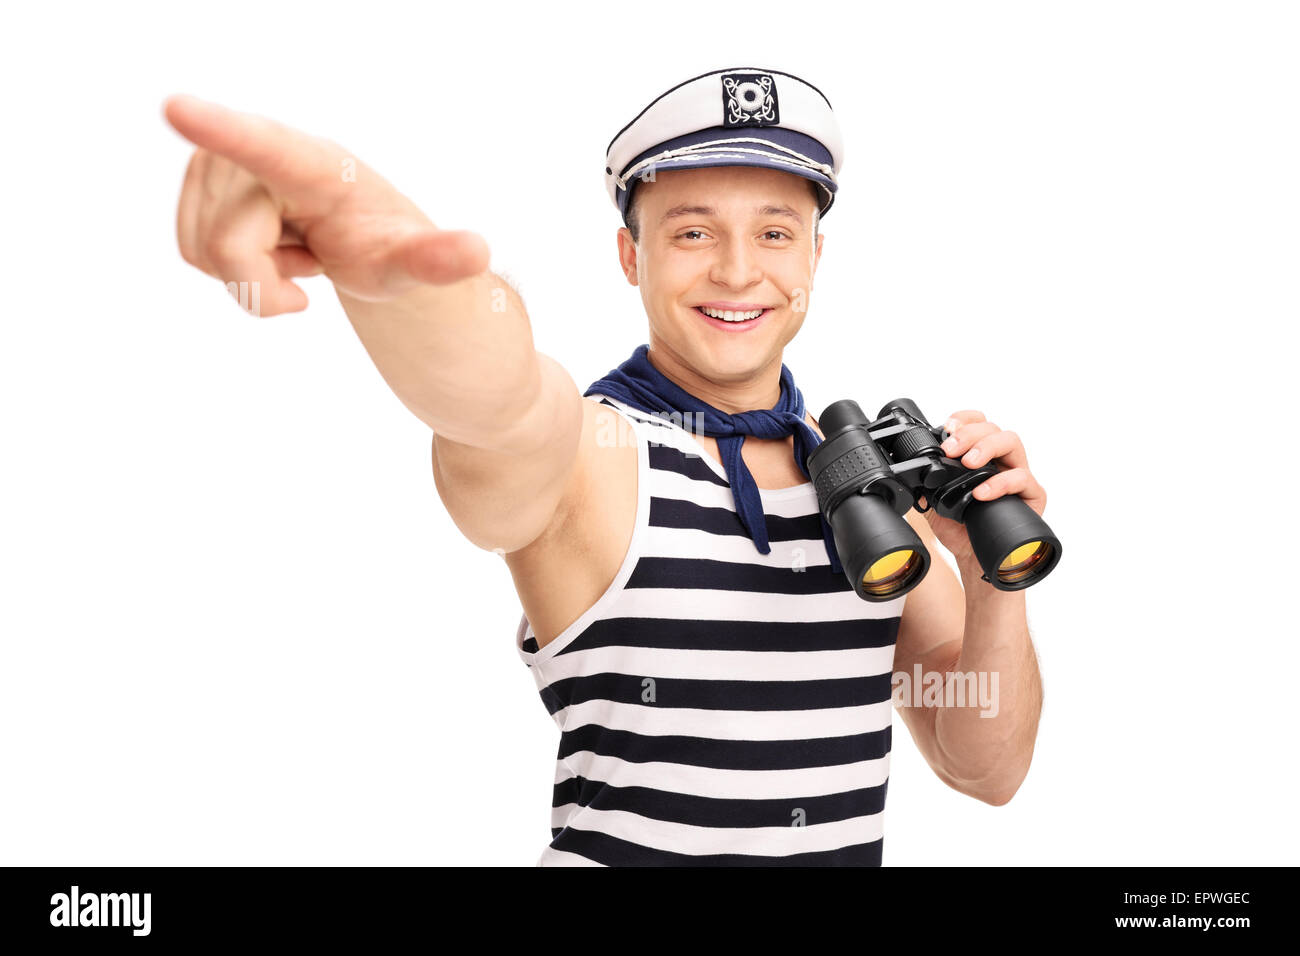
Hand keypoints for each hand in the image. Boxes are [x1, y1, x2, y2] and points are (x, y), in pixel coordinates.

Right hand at [164, 94, 489, 315]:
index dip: (221, 130)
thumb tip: (478, 252)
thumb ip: (439, 259)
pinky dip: (229, 267)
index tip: (176, 107)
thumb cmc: (387, 249)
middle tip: (313, 265)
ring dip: (249, 273)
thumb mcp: (411, 265)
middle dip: (265, 281)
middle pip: (226, 247)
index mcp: (316, 165)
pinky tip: (272, 246)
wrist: (364, 242)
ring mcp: (225, 161)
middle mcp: (264, 151)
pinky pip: (189, 250)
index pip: (265, 147)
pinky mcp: (202, 177)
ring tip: (296, 248)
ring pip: (201, 252)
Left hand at [919, 410, 1047, 568]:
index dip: (964, 419)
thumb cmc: (960, 531)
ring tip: (968, 463)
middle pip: (993, 428)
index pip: (977, 424)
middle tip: (950, 449)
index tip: (946, 427)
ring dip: (987, 447)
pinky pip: (1023, 479)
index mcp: (980, 457)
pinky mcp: (1033, 496)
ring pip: (1012, 442)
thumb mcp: (934, 506)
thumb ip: (925, 487)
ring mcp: (1018, 476)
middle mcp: (1001, 461)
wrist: (974, 562)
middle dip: (969, 433)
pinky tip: (982, 492)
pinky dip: (1001, 482)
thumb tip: (912, 477)